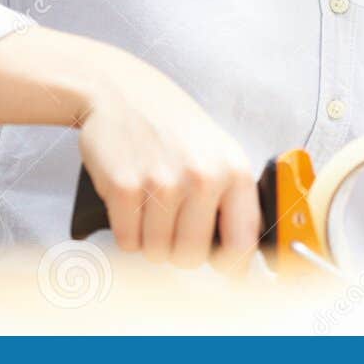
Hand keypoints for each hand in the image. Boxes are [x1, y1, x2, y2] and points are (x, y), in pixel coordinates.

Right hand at [0, 26, 259, 273]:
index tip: (223, 271)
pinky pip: (127, 241)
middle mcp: (202, 177)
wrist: (122, 92)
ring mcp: (162, 182)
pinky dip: (126, 232)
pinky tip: (131, 205)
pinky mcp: (124, 187)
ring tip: (151, 207)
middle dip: (178, 251)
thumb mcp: (218, 151)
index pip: (241, 243)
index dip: (231, 266)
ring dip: (149, 240)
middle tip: (172, 225)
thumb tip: (241, 254)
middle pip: (190, 257)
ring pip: (156, 253)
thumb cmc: (172, 125)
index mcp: (233, 170)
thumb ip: (232, 197)